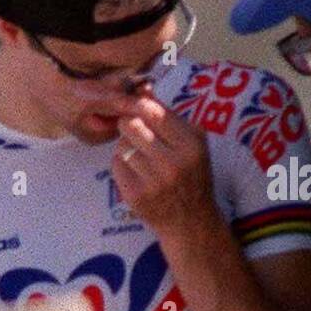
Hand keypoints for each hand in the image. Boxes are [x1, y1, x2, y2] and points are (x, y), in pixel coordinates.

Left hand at [111, 87, 218, 236]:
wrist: (191, 222)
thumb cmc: (193, 176)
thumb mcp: (194, 144)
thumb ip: (170, 117)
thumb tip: (143, 88)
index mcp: (191, 146)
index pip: (153, 112)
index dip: (139, 106)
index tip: (136, 108)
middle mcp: (173, 163)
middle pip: (131, 125)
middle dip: (129, 125)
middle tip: (135, 132)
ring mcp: (153, 182)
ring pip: (121, 145)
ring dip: (126, 146)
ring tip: (140, 155)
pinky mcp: (135, 196)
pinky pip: (116, 165)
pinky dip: (122, 165)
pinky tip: (137, 172)